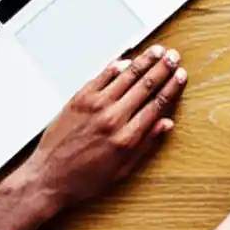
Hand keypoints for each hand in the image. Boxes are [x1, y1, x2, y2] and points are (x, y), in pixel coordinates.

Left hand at [6, 45, 186, 211]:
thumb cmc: (84, 177)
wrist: (48, 178)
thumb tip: (166, 123)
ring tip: (157, 51)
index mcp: (127, 137)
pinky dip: (116, 66)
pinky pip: (101, 77)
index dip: (172, 87)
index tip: (180, 76)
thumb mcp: (123, 168)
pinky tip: (127, 60)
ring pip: (126, 76)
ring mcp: (94, 106)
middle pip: (145, 86)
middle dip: (163, 68)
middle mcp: (112, 118)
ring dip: (144, 61)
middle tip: (174, 57)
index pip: (157, 104)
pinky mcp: (78, 100)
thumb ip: (146, 143)